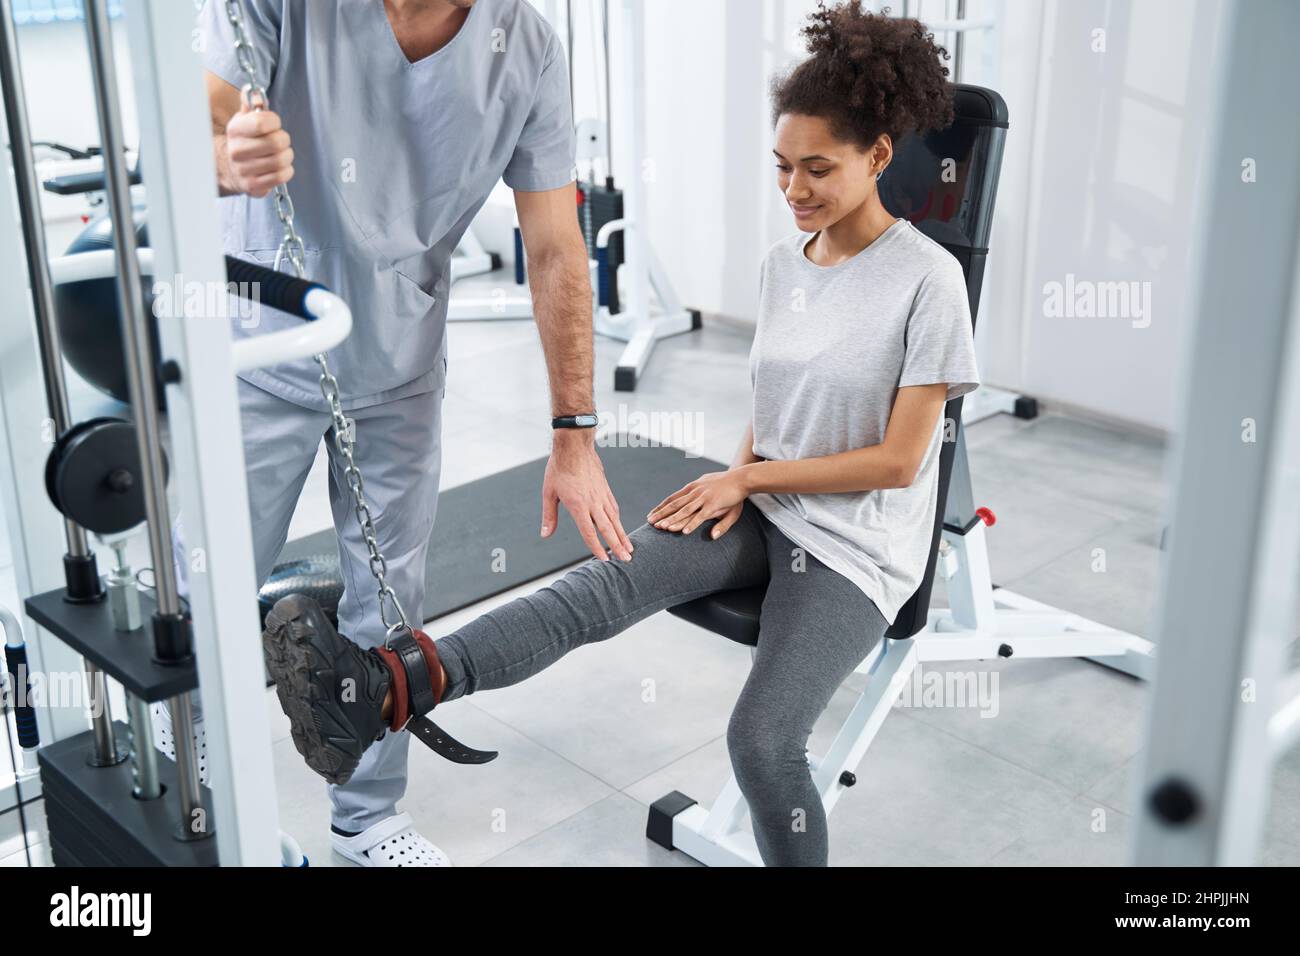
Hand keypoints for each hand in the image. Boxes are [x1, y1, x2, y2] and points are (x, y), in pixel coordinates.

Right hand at [225, 92, 293, 198]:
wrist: (230, 168)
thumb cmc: (245, 140)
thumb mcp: (244, 119)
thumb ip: (252, 104)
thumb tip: (254, 91)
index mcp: (235, 130)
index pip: (262, 122)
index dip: (275, 121)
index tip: (274, 124)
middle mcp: (237, 150)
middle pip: (276, 143)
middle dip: (284, 140)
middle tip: (281, 141)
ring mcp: (244, 170)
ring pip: (281, 160)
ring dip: (287, 156)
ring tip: (281, 154)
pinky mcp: (254, 186)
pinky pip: (281, 177)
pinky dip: (287, 171)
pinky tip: (281, 167)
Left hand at [541, 430, 633, 561]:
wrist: (574, 446)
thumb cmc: (559, 468)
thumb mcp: (549, 493)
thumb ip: (549, 516)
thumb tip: (545, 535)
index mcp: (579, 506)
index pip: (589, 532)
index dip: (597, 547)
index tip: (604, 559)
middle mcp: (593, 503)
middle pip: (608, 529)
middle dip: (617, 546)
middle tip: (627, 559)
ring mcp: (602, 495)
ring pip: (615, 519)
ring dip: (622, 535)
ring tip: (629, 548)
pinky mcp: (605, 489)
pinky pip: (614, 507)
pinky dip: (618, 520)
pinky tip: (620, 526)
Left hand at [647, 469, 749, 537]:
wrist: (742, 478)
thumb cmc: (727, 486)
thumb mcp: (712, 493)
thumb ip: (702, 504)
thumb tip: (696, 511)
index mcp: (693, 487)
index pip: (673, 498)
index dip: (661, 506)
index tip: (651, 514)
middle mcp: (695, 492)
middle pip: (675, 505)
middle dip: (662, 514)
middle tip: (650, 522)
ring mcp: (704, 498)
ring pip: (684, 511)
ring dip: (673, 520)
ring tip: (662, 527)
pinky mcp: (713, 505)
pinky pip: (700, 517)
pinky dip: (692, 524)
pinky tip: (684, 531)